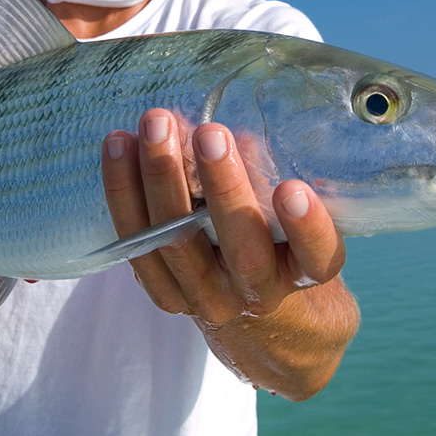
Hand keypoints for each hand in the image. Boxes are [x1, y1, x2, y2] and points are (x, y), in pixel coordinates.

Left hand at [100, 109, 346, 325]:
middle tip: (211, 133)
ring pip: (179, 247)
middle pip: (242, 250)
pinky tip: (118, 146)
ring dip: (162, 181)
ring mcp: (207, 300)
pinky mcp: (165, 295)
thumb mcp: (289, 217)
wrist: (254, 308)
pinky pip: (138, 248)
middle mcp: (257, 293)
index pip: (317, 258)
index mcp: (301, 272)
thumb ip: (268, 179)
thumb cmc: (277, 242)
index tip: (293, 189)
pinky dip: (124, 194)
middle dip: (223, 187)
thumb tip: (232, 128)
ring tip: (154, 127)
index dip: (308, 228)